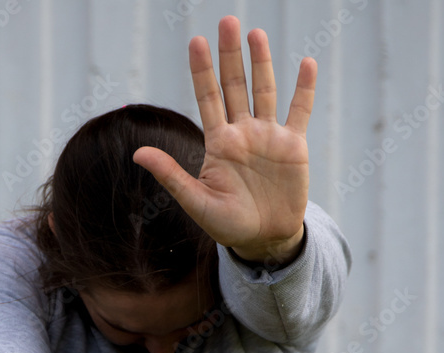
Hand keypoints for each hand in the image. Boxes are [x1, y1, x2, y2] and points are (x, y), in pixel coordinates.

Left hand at [132, 15, 316, 262]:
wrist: (264, 240)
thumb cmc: (228, 225)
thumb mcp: (196, 202)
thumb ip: (171, 176)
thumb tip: (137, 154)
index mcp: (218, 143)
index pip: (207, 98)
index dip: (201, 71)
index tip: (195, 42)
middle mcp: (242, 133)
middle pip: (234, 85)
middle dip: (229, 55)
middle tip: (226, 21)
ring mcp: (268, 136)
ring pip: (264, 91)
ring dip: (261, 63)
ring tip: (256, 34)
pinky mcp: (293, 146)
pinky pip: (299, 111)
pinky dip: (304, 89)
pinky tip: (305, 63)